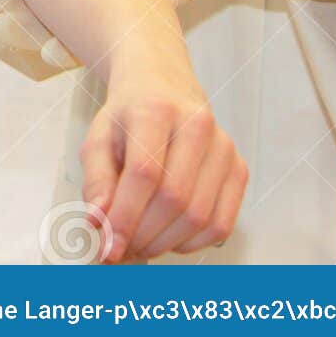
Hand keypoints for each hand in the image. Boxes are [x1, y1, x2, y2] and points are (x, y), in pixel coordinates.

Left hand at [80, 53, 246, 261]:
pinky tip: (168, 236)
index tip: (108, 250)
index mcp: (155, 109)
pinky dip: (191, 242)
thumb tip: (98, 223)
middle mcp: (196, 125)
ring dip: (165, 243)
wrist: (162, 86)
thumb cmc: (128, 116)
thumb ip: (96, 181)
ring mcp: (223, 147)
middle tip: (121, 250)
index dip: (126, 217)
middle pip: (175, 198)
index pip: (145, 173)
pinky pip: (221, 224)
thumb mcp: (98, 137)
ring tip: (140, 244)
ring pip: (200, 216)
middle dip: (144, 235)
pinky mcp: (239, 168)